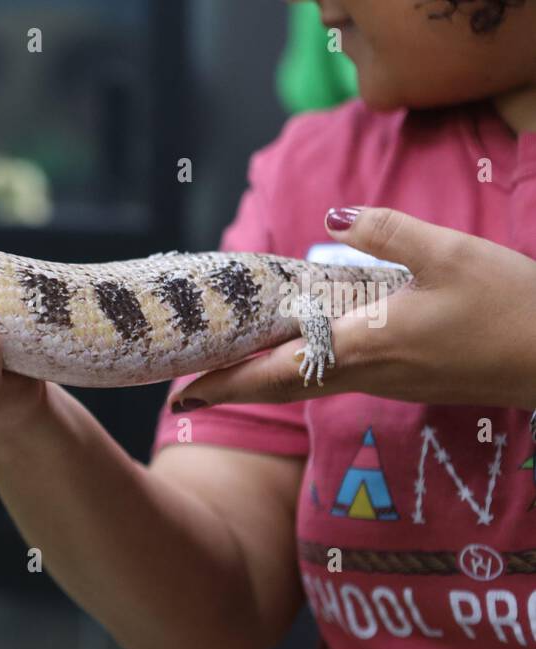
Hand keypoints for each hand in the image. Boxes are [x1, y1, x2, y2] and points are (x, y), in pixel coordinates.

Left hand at [171, 206, 535, 411]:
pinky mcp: (401, 380)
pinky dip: (298, 370)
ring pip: (305, 384)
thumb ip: (387, 234)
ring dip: (262, 379)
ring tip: (225, 366)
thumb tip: (332, 220)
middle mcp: (364, 373)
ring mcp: (383, 382)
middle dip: (231, 387)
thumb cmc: (508, 307)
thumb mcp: (449, 254)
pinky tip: (292, 351)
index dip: (226, 383)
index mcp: (363, 346)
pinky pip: (332, 377)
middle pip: (280, 386)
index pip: (276, 372)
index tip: (182, 391)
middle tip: (185, 386)